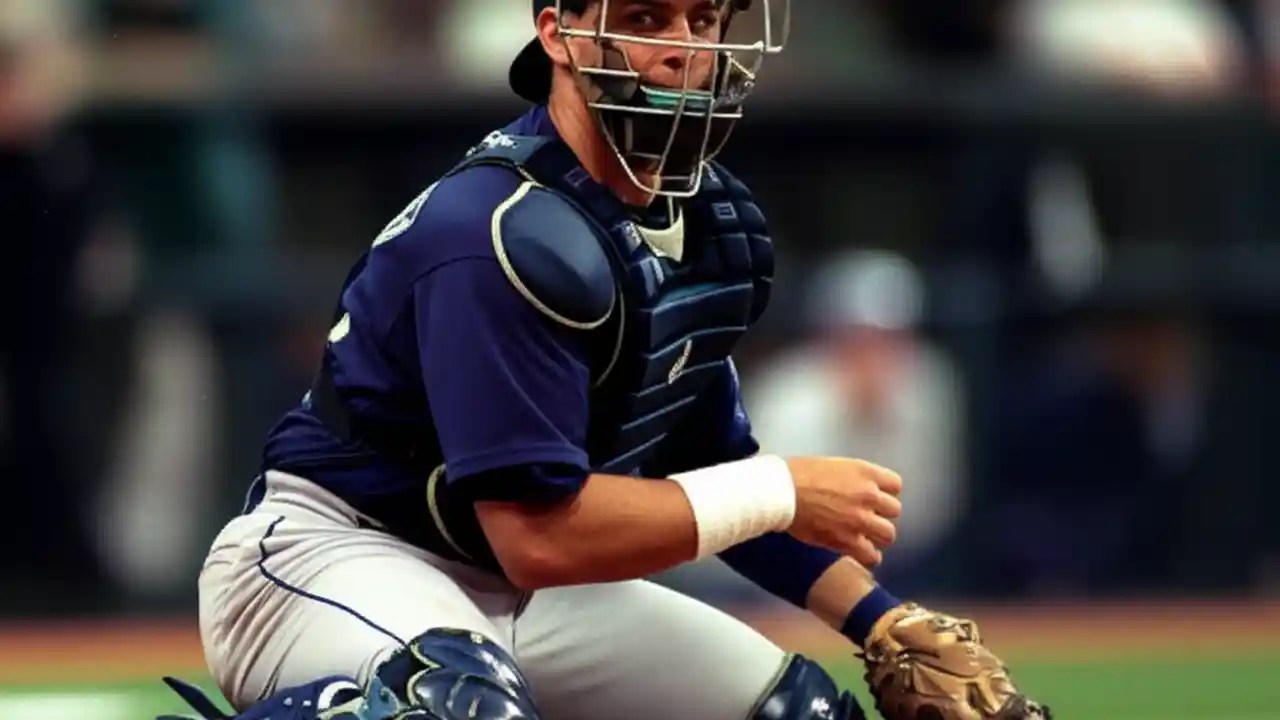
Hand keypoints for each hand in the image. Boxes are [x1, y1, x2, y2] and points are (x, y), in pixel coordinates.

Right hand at [784, 457, 901, 566]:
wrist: (782, 492)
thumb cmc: (798, 473)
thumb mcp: (833, 464)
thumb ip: (851, 478)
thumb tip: (852, 489)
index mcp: (865, 472)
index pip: (895, 485)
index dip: (884, 493)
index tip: (875, 497)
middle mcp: (869, 495)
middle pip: (894, 510)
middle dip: (881, 514)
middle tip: (866, 517)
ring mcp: (861, 519)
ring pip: (888, 534)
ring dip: (877, 536)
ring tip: (865, 537)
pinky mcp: (849, 540)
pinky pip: (872, 555)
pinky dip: (867, 556)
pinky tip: (859, 554)